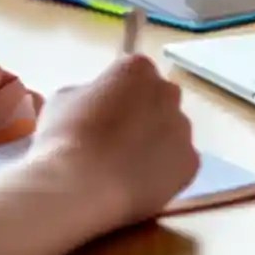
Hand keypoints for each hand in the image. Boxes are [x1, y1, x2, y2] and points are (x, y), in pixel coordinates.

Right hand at [25, 55, 198, 225]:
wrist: (82, 185)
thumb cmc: (65, 137)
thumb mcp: (63, 100)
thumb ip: (90, 93)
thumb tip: (97, 102)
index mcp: (137, 69)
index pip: (133, 74)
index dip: (116, 95)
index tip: (103, 113)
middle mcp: (168, 93)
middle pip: (159, 100)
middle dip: (142, 114)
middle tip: (116, 139)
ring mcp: (183, 128)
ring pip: (171, 132)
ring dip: (155, 143)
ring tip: (125, 167)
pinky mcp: (191, 161)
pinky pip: (178, 163)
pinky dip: (163, 171)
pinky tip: (138, 183)